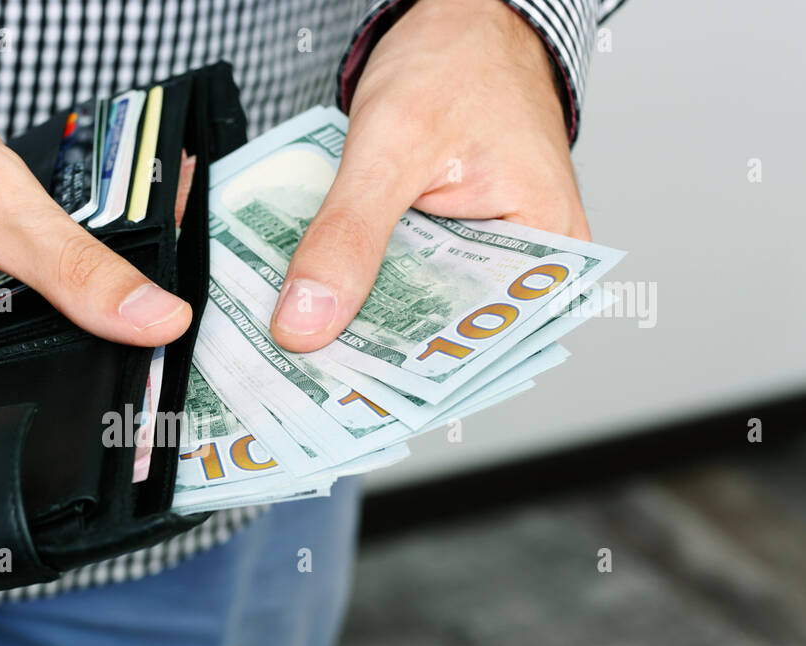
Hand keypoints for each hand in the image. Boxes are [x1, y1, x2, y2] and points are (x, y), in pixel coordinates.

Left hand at [269, 0, 591, 351]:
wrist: (455, 19)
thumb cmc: (459, 62)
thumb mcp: (393, 146)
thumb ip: (349, 235)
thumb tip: (306, 323)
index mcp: (552, 253)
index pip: (483, 343)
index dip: (411, 375)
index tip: (347, 399)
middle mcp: (523, 267)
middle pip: (443, 336)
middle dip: (374, 359)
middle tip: (306, 385)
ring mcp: (477, 257)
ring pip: (412, 311)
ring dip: (359, 325)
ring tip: (300, 354)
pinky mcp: (438, 245)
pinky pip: (395, 279)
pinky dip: (355, 287)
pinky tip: (309, 305)